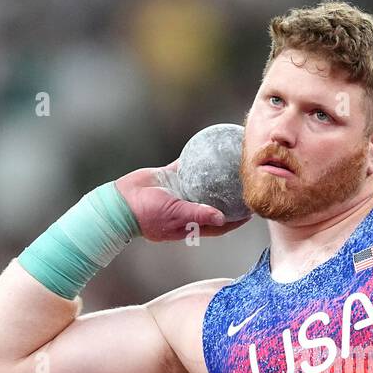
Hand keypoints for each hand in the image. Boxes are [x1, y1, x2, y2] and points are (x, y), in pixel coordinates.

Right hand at [113, 160, 251, 241]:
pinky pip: (187, 167)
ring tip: (231, 164)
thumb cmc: (147, 214)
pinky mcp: (170, 178)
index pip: (220, 223)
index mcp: (192, 222)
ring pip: (202, 183)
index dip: (236, 220)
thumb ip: (198, 215)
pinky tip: (207, 148)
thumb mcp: (176, 215)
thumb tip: (222, 217)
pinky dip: (196, 160)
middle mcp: (188, 208)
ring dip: (215, 176)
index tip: (251, 212)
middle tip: (245, 184)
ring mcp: (179, 192)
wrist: (121, 202)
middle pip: (215, 202)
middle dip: (230, 196)